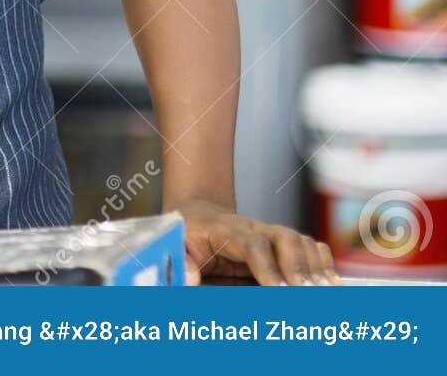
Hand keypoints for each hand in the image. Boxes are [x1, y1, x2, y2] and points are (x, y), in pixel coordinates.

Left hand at [177, 199, 338, 284]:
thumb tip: (189, 279)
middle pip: (284, 238)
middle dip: (299, 266)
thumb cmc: (187, 234)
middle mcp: (253, 228)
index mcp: (225, 230)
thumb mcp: (175, 244)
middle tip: (308, 294)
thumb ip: (181, 261)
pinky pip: (308, 247)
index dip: (268, 267)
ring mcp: (270, 233)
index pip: (252, 244)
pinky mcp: (281, 244)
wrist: (197, 213)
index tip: (280, 291)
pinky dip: (322, 263)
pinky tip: (332, 284)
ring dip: (315, 267)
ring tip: (327, 292)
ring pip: (300, 241)